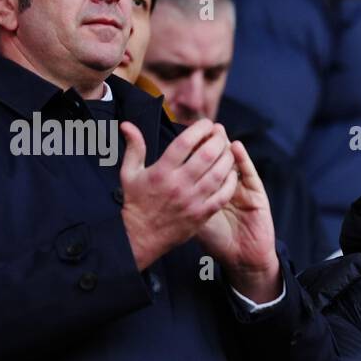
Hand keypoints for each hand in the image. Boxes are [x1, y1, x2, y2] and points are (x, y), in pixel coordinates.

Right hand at [119, 118, 236, 270]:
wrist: (141, 236)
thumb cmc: (136, 202)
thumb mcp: (129, 173)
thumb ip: (134, 147)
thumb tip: (127, 124)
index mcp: (161, 171)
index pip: (185, 142)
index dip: (199, 129)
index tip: (207, 124)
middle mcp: (179, 184)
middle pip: (206, 155)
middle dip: (218, 139)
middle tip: (221, 133)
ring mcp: (192, 200)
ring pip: (218, 173)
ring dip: (227, 158)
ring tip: (229, 149)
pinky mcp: (202, 214)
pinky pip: (223, 195)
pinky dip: (231, 182)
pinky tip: (233, 172)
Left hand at [197, 136, 280, 301]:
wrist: (242, 259)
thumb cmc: (217, 241)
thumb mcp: (194, 219)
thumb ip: (183, 200)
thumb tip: (160, 187)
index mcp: (212, 190)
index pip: (203, 163)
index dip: (196, 148)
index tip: (186, 135)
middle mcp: (228, 187)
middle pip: (218, 158)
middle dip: (211, 142)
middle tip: (204, 126)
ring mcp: (243, 190)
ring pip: (233, 163)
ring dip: (225, 146)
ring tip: (217, 130)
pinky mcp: (256, 196)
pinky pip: (249, 175)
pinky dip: (243, 161)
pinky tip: (236, 148)